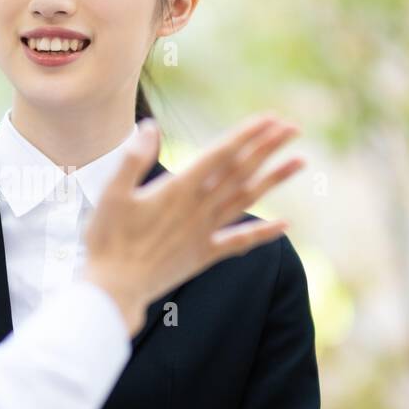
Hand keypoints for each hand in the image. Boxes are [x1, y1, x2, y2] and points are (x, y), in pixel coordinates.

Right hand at [82, 114, 304, 335]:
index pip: (219, 155)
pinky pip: (239, 242)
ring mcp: (204, 233)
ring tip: (300, 162)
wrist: (113, 289)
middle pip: (240, 172)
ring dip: (275, 180)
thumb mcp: (111, 194)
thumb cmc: (107, 240)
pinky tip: (285, 226)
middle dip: (267, 148)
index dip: (245, 135)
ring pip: (247, 200)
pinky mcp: (204, 255)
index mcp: (177, 190)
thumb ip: (133, 159)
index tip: (268, 119)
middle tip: (293, 128)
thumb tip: (151, 127)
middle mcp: (198, 209)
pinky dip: (263, 234)